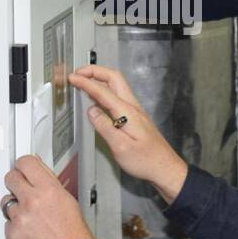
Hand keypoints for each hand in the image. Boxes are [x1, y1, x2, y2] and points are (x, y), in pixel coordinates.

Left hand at [3, 155, 95, 238]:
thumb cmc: (73, 236)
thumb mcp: (68, 201)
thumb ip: (49, 184)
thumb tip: (38, 173)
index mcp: (48, 190)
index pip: (25, 163)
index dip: (23, 165)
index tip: (23, 167)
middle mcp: (31, 202)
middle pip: (11, 178)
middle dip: (16, 182)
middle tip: (21, 189)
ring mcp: (19, 219)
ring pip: (6, 203)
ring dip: (15, 208)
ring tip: (31, 218)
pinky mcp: (11, 236)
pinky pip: (8, 225)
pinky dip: (16, 228)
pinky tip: (30, 233)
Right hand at [68, 65, 187, 204]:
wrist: (164, 168)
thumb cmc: (146, 160)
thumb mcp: (120, 147)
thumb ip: (104, 127)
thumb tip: (91, 111)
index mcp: (127, 112)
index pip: (102, 91)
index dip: (85, 82)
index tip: (73, 78)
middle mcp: (132, 107)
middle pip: (113, 77)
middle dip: (95, 71)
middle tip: (79, 73)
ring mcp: (135, 111)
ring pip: (117, 85)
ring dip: (100, 79)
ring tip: (85, 81)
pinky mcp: (135, 117)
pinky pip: (118, 96)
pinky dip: (105, 91)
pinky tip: (98, 99)